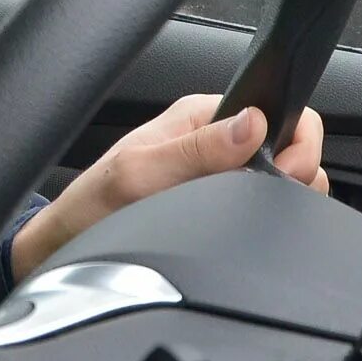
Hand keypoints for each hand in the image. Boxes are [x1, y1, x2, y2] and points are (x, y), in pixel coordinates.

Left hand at [8, 93, 330, 279]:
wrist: (66, 249)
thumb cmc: (90, 208)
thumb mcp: (137, 175)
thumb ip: (195, 149)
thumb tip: (253, 125)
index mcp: (201, 118)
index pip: (278, 110)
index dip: (295, 142)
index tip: (286, 174)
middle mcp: (216, 144)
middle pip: (291, 149)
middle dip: (294, 177)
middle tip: (262, 205)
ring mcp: (220, 178)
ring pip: (283, 184)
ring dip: (280, 204)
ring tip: (248, 222)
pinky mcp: (219, 210)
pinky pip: (263, 212)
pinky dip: (267, 224)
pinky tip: (245, 237)